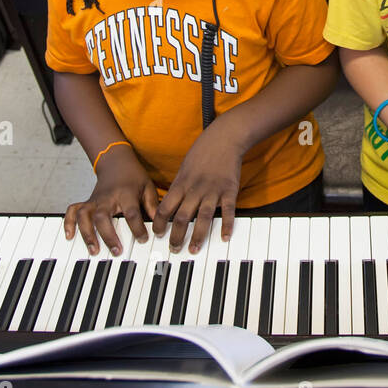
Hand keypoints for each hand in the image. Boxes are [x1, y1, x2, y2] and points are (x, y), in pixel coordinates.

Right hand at [64, 145, 158, 255]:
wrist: (116, 161)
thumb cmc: (133, 177)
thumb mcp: (148, 187)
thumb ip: (153, 205)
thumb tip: (160, 225)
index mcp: (125, 193)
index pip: (131, 212)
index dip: (137, 228)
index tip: (143, 239)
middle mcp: (107, 197)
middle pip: (103, 216)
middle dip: (108, 235)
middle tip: (117, 251)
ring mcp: (94, 200)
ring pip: (85, 215)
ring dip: (87, 233)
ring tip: (94, 250)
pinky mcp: (86, 202)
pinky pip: (73, 211)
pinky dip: (69, 223)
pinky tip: (69, 236)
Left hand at [152, 123, 244, 253]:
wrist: (224, 138)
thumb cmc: (202, 152)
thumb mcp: (184, 168)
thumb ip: (178, 188)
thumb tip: (168, 206)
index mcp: (181, 183)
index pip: (164, 208)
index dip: (159, 224)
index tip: (158, 235)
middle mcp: (195, 189)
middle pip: (181, 217)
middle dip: (176, 236)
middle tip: (173, 250)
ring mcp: (213, 190)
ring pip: (202, 217)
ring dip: (197, 236)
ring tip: (194, 250)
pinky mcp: (229, 190)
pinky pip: (227, 211)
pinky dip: (226, 224)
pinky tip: (224, 237)